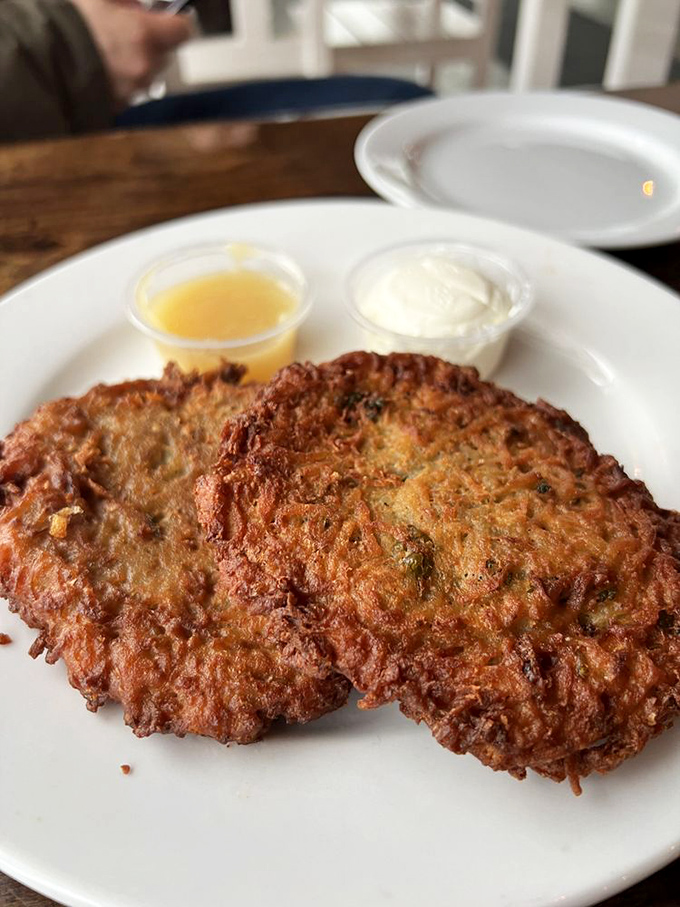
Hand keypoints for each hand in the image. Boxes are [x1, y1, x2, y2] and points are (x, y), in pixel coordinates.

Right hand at [70, 0, 192, 105]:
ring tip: (111, 51)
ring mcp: (134, 89)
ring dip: (138, 62)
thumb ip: (125, 2)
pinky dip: (124, 79)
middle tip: (130, 31)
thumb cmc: (66, 26)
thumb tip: (136, 5)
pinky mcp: (121, 105)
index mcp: (144, 35)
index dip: (177, 21)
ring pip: (149, 74)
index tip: (170, 18)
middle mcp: (145, 66)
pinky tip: (103, 68)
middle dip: (153, 42)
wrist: (43, 62)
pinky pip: (132, 90)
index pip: (183, 29)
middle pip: (166, 54)